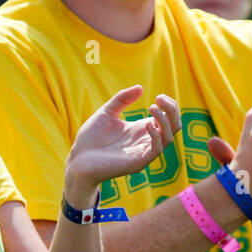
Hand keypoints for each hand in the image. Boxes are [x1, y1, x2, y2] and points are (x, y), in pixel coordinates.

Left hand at [64, 85, 175, 206]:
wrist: (77, 159)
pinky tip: (147, 124)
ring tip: (152, 108)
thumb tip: (140, 87)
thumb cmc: (91, 138)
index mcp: (142, 129)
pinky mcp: (137, 163)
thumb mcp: (107, 112)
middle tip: (159, 99)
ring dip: (164, 121)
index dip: (170, 106)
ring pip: (168, 138)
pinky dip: (156, 135)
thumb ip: (122, 99)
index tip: (159, 96)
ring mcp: (143, 153)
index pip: (168, 118)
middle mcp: (146, 141)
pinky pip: (156, 150)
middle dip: (172, 111)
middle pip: (174, 127)